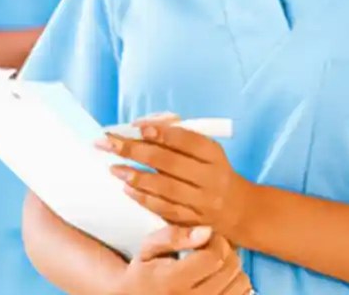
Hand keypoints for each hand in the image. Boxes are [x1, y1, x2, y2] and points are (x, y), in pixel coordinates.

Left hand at [100, 117, 250, 240]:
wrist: (239, 210)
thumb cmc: (214, 172)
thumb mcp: (206, 151)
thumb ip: (179, 137)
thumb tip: (142, 127)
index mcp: (214, 155)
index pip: (187, 140)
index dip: (161, 133)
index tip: (136, 126)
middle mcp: (210, 179)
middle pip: (170, 162)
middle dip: (135, 150)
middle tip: (109, 142)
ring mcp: (201, 203)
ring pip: (165, 188)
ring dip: (135, 176)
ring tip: (114, 167)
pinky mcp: (192, 222)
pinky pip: (164, 209)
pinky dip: (143, 198)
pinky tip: (127, 188)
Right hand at [110, 226, 252, 294]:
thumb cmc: (144, 273)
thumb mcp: (148, 249)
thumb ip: (173, 236)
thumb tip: (206, 231)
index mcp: (173, 281)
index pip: (213, 257)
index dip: (216, 240)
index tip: (208, 236)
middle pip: (230, 269)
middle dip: (226, 251)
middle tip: (212, 247)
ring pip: (242, 283)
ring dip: (233, 268)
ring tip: (216, 263)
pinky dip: (236, 284)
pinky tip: (220, 278)